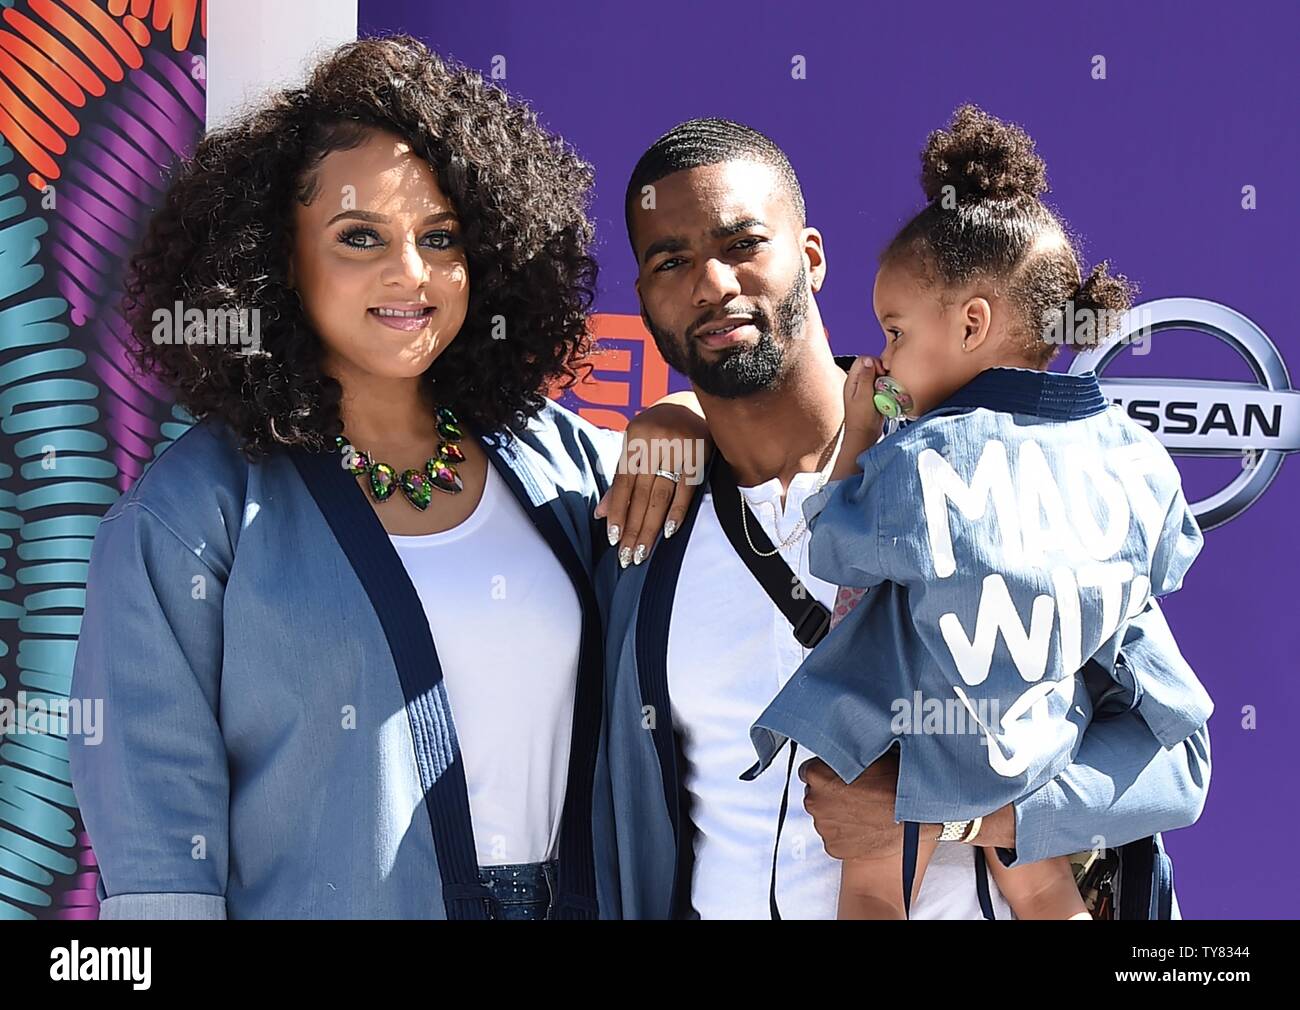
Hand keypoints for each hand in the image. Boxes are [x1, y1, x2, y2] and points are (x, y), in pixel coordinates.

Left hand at [594, 399, 712, 566]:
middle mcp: (654, 444)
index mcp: (634, 439)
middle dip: (632, 528)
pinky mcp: (699, 458)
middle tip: (626, 557)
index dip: (617, 512)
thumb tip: (600, 514)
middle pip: (640, 495)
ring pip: (660, 497)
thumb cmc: (659, 428)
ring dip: (650, 527)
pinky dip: (677, 512)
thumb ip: (622, 478)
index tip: (613, 539)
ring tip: (642, 552)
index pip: (622, 483)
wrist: (696, 402)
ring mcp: (678, 451)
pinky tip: (668, 533)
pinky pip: (687, 491)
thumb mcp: (636, 444)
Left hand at [800, 751, 939, 859]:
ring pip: (826, 817)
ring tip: (865, 811)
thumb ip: (848, 752)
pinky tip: (865, 828)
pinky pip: (835, 838)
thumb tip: (848, 746)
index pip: (809, 771)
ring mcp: (822, 826)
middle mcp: (814, 800)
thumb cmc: (895, 784)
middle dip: (831, 794)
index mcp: (817, 774)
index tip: (839, 776)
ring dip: (839, 814)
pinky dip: (846, 835)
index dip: (826, 773)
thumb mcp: (869, 754)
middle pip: (816, 794)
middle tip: (856, 794)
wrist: (911, 820)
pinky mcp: (832, 846)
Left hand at [830, 355, 886, 480]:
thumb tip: (869, 360)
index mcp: (852, 381)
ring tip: (886, 390)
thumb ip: (866, 378)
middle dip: (881, 371)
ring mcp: (865, 390)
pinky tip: (887, 396)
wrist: (864, 437)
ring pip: (877, 376)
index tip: (881, 373)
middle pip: (871, 366)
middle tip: (885, 382)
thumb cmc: (862, 419)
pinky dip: (886, 388)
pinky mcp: (873, 397)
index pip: (863, 360)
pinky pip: (881, 386)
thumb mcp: (864, 396)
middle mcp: (858, 384)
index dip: (874, 362)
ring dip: (884, 380)